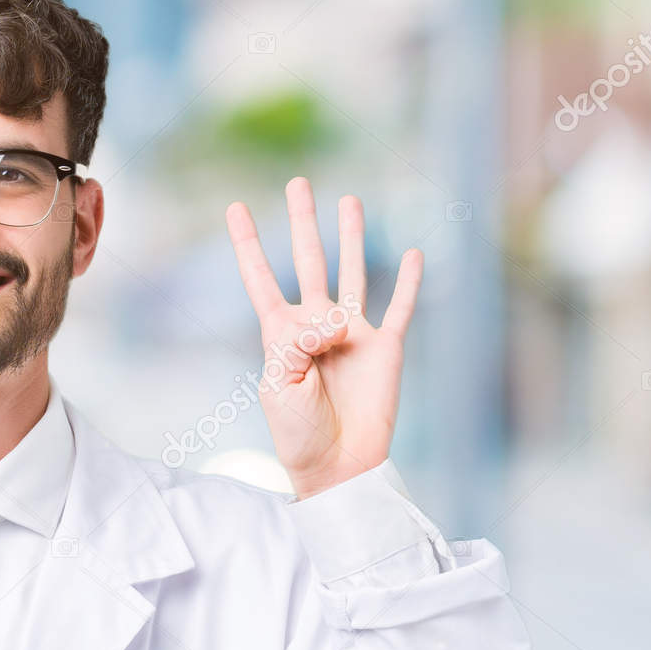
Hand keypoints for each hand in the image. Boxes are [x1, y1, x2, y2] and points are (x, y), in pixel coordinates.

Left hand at [226, 178, 423, 498]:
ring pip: (352, 272)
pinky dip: (409, 282)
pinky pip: (399, 308)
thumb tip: (336, 319)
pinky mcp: (385, 348)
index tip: (236, 208)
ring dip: (351, 238)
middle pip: (309, 260)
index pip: (261, 278)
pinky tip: (414, 254)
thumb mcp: (280, 385)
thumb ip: (298, 343)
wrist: (336, 466)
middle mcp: (316, 325)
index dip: (248, 244)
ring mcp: (352, 334)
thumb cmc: (298, 431)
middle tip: (299, 183)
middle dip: (303, 222)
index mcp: (281, 333)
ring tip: (349, 201)